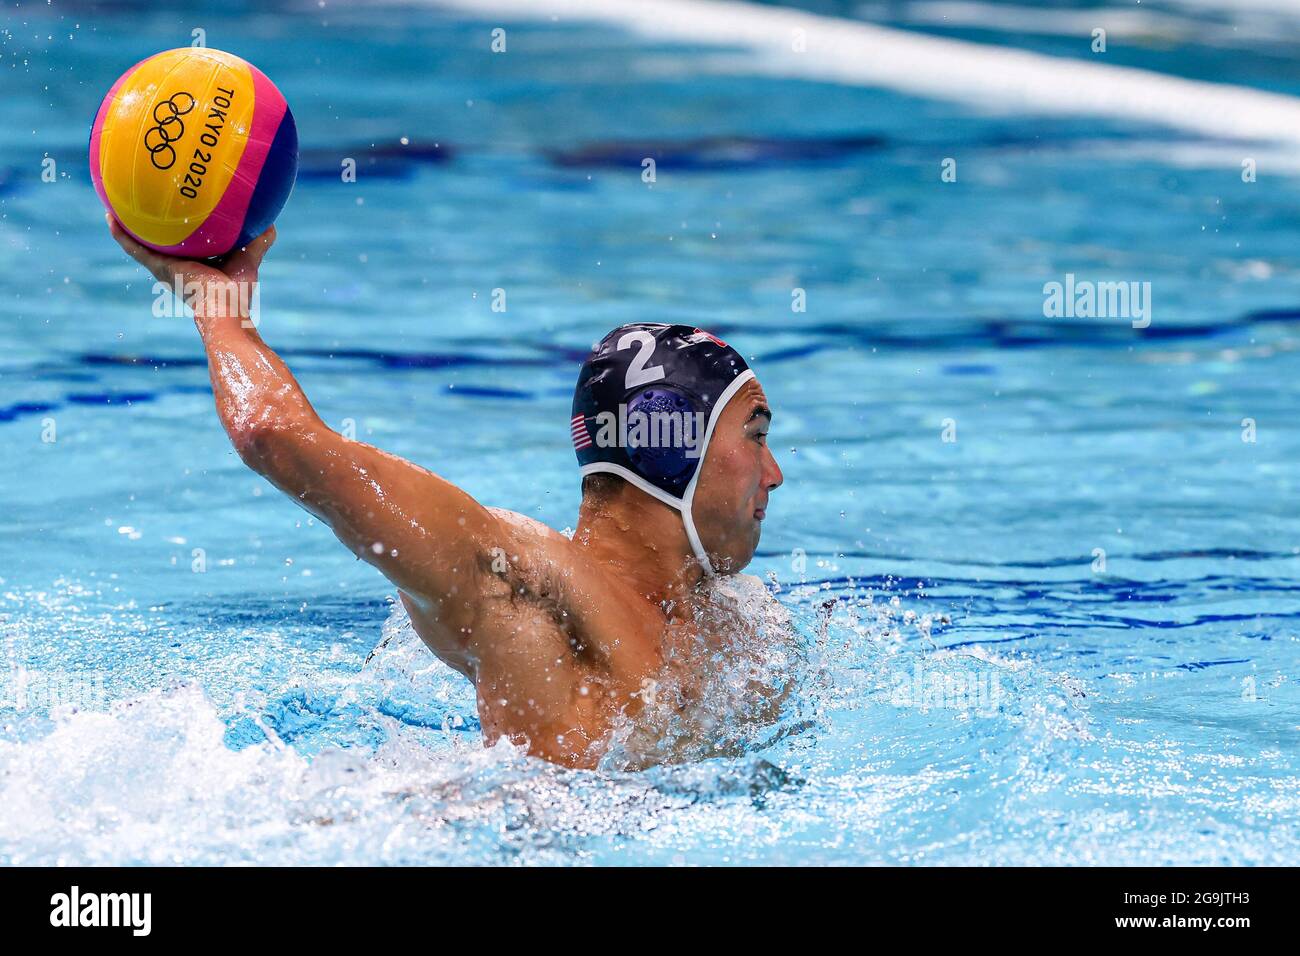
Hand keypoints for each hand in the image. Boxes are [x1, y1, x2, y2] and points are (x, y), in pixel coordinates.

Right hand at [107, 213, 275, 318]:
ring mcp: (164, 267)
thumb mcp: (248, 259)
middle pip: (159, 241)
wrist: (225, 311)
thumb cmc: (239, 294)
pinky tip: (110, 216)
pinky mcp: (158, 267)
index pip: (185, 243)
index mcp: (196, 264)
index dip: (179, 229)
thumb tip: (270, 222)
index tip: (173, 211)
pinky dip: (121, 234)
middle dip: (148, 224)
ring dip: (126, 226)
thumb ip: (257, 241)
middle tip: (138, 201)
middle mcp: (176, 265)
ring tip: (113, 204)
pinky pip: (133, 247)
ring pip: (140, 243)